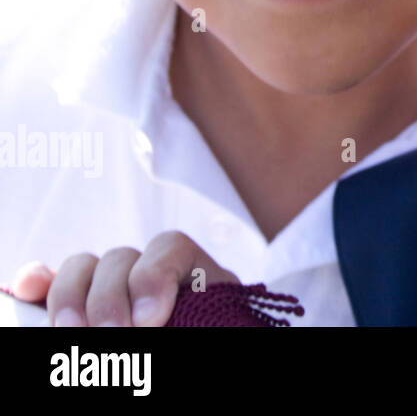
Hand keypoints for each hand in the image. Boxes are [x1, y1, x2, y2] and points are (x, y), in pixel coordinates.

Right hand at [12, 232, 239, 325]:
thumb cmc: (206, 331)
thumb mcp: (202, 322)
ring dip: (72, 296)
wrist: (205, 353)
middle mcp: (150, 272)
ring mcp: (112, 285)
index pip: (170, 245)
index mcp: (195, 275)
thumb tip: (148, 318)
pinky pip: (51, 283)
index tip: (149, 319)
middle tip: (111, 333)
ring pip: (83, 265)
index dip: (153, 276)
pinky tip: (29, 291)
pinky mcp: (78, 305)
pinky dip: (39, 284)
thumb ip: (187, 316)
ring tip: (72, 332)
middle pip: (120, 256)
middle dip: (109, 297)